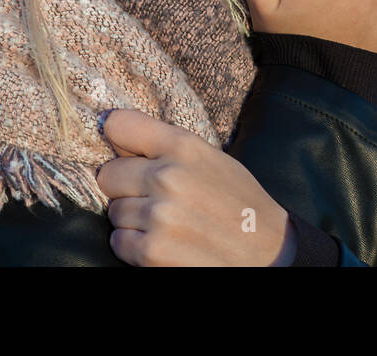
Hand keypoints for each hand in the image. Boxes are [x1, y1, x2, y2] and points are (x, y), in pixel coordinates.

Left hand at [96, 108, 293, 265]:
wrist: (267, 251)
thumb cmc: (240, 203)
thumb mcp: (213, 159)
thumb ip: (169, 147)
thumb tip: (117, 139)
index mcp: (184, 147)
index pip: (120, 125)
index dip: (119, 139)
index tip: (125, 150)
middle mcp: (168, 176)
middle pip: (108, 174)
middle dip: (125, 188)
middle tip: (154, 198)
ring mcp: (158, 215)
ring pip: (114, 212)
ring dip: (134, 220)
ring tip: (168, 223)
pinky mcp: (151, 251)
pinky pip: (119, 242)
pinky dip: (136, 246)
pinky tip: (166, 242)